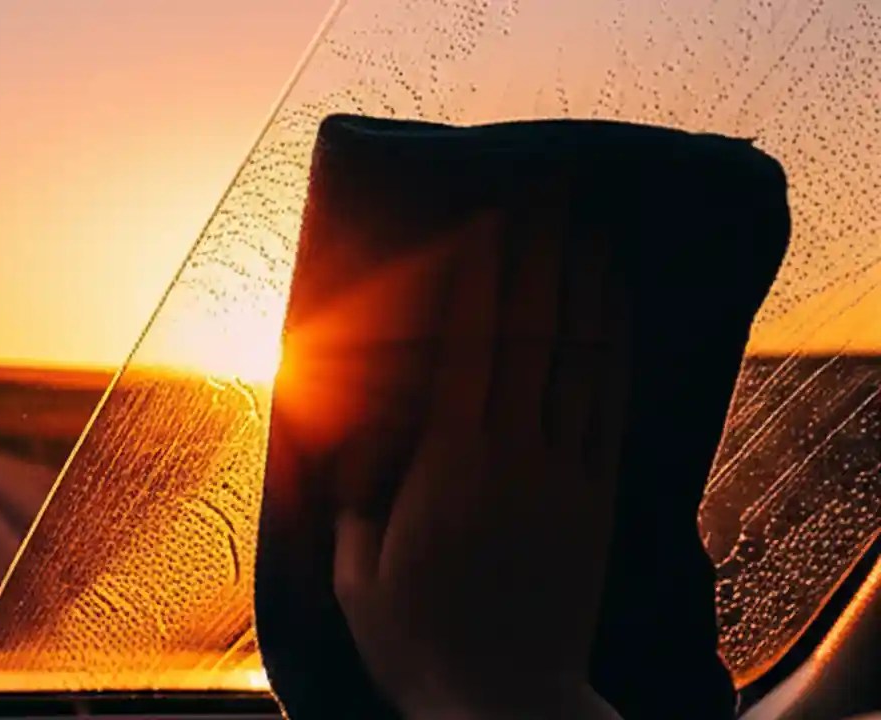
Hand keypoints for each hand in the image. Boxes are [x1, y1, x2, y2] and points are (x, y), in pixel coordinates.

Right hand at [320, 187, 628, 718]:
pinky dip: (615, 351)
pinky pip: (612, 409)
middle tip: (543, 194)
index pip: (472, 347)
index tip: (483, 219)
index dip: (480, 278)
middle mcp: (515, 457)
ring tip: (586, 230)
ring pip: (581, 363)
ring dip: (584, 290)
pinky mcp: (598, 500)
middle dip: (537, 258)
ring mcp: (566, 476)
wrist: (504, 704)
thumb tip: (360, 418)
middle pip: (533, 337)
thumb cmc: (416, 639)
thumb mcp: (354, 568)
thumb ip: (358, 486)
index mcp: (450, 467)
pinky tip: (616, 310)